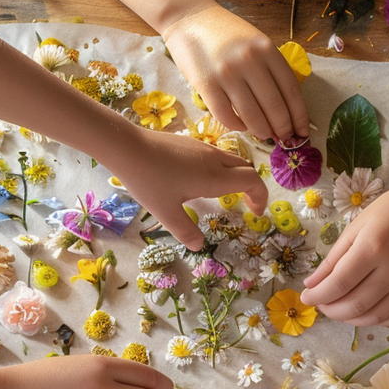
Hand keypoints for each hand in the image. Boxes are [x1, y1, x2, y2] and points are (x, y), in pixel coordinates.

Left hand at [114, 127, 268, 249]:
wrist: (127, 147)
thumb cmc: (148, 180)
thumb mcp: (165, 212)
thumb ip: (185, 231)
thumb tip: (199, 246)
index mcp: (214, 177)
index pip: (252, 181)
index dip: (261, 197)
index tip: (255, 213)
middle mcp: (214, 159)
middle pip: (247, 169)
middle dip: (253, 188)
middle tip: (246, 206)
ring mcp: (203, 148)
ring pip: (233, 159)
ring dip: (238, 177)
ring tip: (227, 195)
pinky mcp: (191, 143)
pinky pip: (218, 155)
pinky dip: (224, 169)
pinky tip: (203, 181)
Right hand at [161, 3, 309, 141]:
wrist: (189, 19)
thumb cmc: (225, 33)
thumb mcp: (256, 41)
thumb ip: (270, 67)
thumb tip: (284, 107)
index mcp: (267, 49)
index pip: (291, 89)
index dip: (299, 115)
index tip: (302, 131)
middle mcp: (249, 61)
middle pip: (274, 106)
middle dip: (282, 128)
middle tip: (284, 139)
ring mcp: (227, 74)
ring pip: (251, 115)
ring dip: (261, 131)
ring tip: (264, 135)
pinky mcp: (206, 84)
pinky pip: (225, 115)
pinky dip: (236, 126)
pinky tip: (241, 126)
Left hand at [300, 182, 388, 325]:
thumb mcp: (355, 228)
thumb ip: (332, 259)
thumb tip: (311, 285)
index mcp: (374, 247)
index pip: (339, 283)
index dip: (317, 295)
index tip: (305, 297)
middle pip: (355, 304)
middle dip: (330, 309)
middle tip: (320, 303)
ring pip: (373, 317)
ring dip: (349, 318)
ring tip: (337, 308)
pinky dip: (373, 320)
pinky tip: (362, 311)